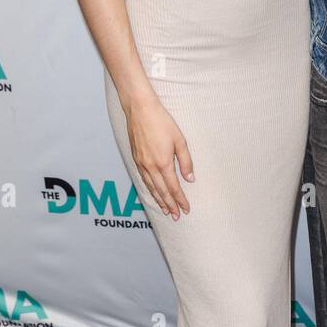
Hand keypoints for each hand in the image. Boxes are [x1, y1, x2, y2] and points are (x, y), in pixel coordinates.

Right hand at [126, 97, 193, 218]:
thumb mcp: (180, 140)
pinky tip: (153, 192)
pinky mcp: (136, 158)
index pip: (173, 188)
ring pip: (151, 187)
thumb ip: (186, 162)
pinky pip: (143, 179)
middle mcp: (150, 166)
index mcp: (163, 163)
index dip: (180, 200)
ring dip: (159, 200)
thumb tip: (190, 179)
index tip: (186, 209)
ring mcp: (141, 163)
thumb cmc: (162, 122)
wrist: (140, 110)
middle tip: (176, 216)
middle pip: (161, 191)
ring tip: (166, 209)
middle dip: (170, 205)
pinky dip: (149, 189)